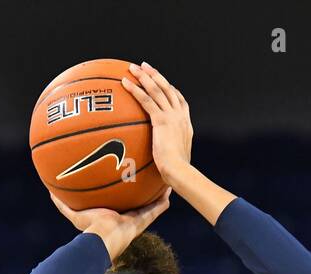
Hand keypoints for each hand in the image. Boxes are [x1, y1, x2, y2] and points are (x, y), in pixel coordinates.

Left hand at [49, 188, 171, 261]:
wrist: (103, 239)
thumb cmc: (89, 229)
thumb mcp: (74, 213)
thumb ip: (62, 204)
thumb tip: (49, 192)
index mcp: (114, 216)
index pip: (122, 202)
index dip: (125, 193)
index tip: (127, 180)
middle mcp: (127, 217)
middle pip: (138, 202)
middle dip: (143, 191)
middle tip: (147, 176)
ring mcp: (137, 219)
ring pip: (150, 204)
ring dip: (156, 193)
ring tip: (163, 180)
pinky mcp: (144, 221)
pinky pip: (156, 209)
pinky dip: (162, 200)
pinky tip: (168, 189)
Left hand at [121, 62, 192, 186]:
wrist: (179, 170)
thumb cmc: (176, 171)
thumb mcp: (176, 158)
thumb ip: (169, 152)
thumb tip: (161, 160)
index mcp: (185, 123)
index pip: (179, 100)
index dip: (170, 89)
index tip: (162, 82)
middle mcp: (180, 115)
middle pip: (167, 88)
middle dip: (155, 75)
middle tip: (144, 66)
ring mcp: (172, 116)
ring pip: (156, 89)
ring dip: (144, 76)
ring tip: (132, 68)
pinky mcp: (161, 120)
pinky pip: (146, 100)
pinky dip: (135, 89)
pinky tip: (125, 82)